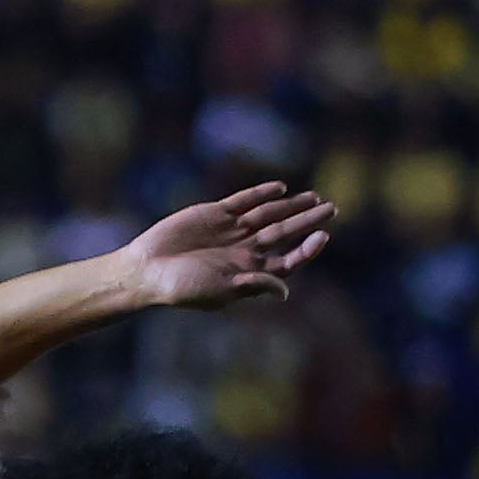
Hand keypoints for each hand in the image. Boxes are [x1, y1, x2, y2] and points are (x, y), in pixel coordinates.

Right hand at [120, 182, 334, 310]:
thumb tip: (285, 290)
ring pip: (268, 214)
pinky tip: (279, 188)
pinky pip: (243, 201)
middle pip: (283, 233)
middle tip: (332, 208)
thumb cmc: (182, 287)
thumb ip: (252, 285)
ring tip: (314, 196)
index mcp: (249, 272)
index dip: (307, 249)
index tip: (323, 236)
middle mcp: (245, 250)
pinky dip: (260, 194)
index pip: (287, 260)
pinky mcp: (215, 213)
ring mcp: (231, 230)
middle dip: (307, 220)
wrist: (147, 270)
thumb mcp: (220, 289)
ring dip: (290, 206)